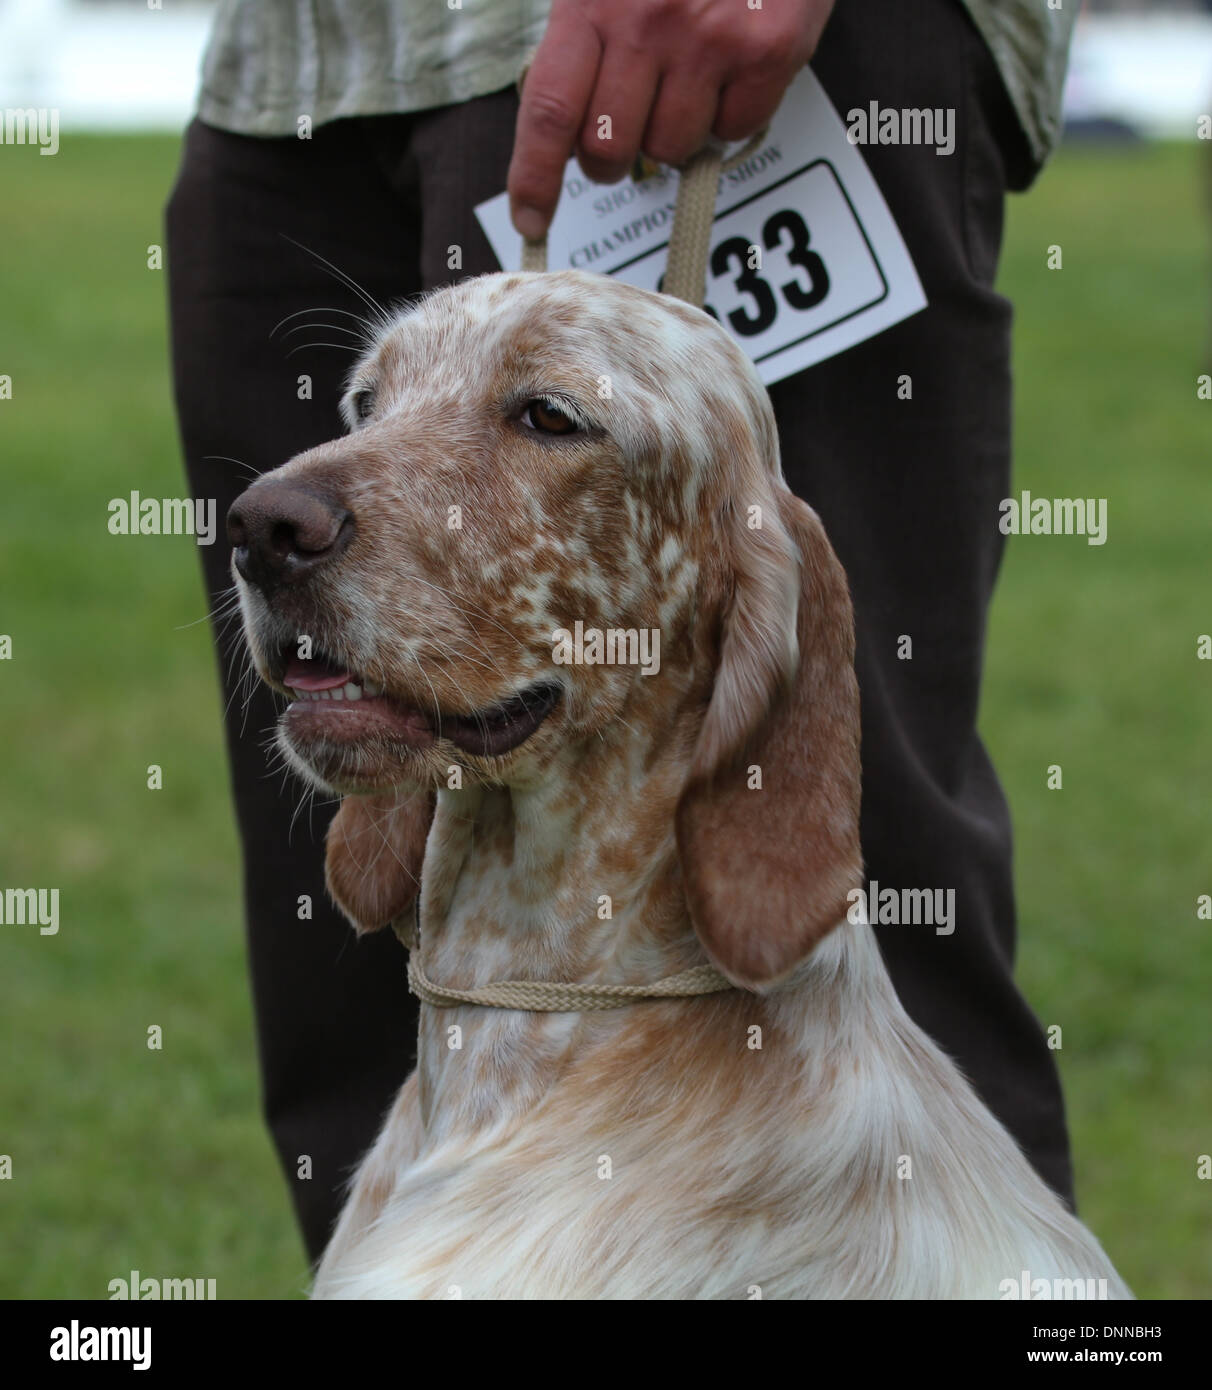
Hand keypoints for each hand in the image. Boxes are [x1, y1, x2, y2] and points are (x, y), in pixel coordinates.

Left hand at [507, 0, 835, 239]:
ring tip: (685, 82)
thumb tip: (562, 124)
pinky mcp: (767, 51)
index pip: (548, 111)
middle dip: (609, 158)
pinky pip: (732, 131)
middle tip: (622, 132)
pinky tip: (730, 68)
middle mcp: (647, 22)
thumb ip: (582, 31)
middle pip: (607, 151)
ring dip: (672, 133)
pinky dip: (729, 114)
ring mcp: (710, 40)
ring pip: (670, 150)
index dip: (533, 177)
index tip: (530, 218)